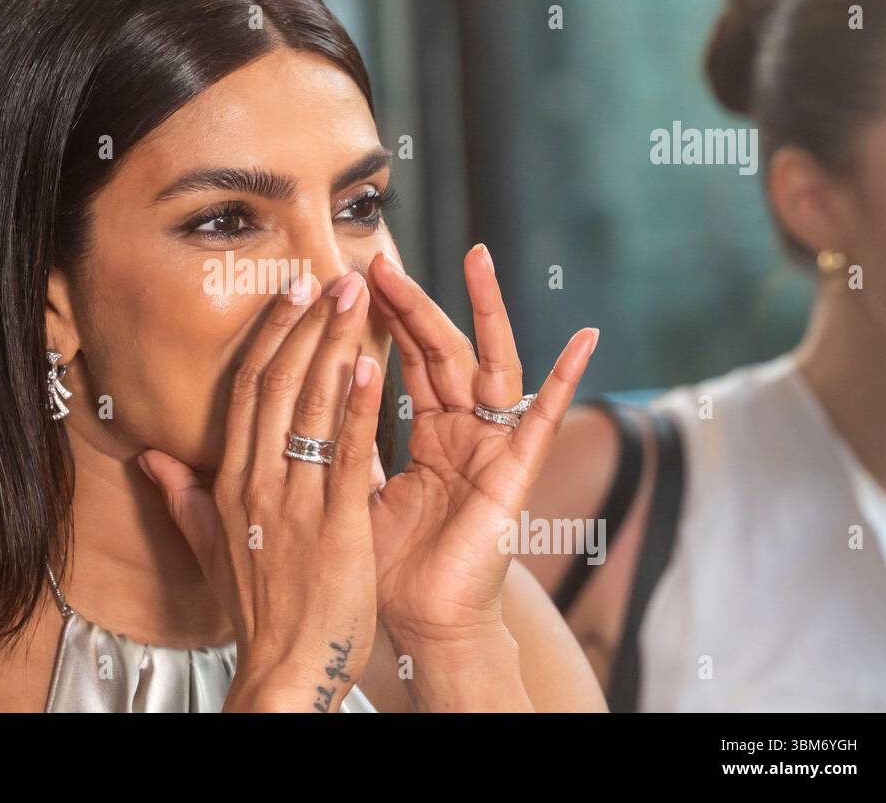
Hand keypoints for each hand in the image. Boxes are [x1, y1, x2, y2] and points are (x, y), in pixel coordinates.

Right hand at [140, 272, 382, 711]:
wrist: (282, 669)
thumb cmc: (257, 609)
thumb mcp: (208, 547)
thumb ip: (182, 496)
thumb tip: (151, 457)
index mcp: (232, 480)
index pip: (248, 391)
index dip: (270, 338)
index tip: (290, 295)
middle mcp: (259, 480)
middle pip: (279, 384)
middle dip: (307, 326)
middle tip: (333, 275)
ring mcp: (296, 500)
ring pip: (312, 406)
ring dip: (335, 346)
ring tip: (357, 298)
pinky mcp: (337, 524)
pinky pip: (348, 454)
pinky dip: (359, 407)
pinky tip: (372, 364)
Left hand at [366, 246, 597, 661]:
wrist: (420, 626)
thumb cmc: (389, 566)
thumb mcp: (355, 489)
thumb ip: (344, 440)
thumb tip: (301, 402)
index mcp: (431, 435)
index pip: (409, 362)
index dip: (386, 321)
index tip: (354, 280)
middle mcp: (466, 433)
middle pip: (443, 351)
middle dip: (415, 305)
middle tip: (380, 261)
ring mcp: (495, 449)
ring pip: (491, 366)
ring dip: (485, 312)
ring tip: (477, 259)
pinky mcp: (516, 476)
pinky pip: (543, 422)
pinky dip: (565, 380)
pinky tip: (584, 339)